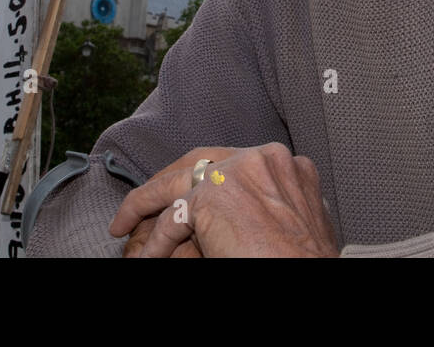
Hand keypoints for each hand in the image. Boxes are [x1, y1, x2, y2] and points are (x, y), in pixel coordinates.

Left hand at [132, 142, 338, 257]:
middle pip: (199, 160)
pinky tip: (147, 257)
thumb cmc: (303, 261)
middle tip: (144, 202)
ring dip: (144, 205)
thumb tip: (242, 212)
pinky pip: (170, 220)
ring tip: (125, 223)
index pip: (232, 160)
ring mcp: (236, 173)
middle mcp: (263, 158)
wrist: (308, 275)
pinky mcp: (211, 197)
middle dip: (167, 181)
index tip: (187, 193)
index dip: (202, 177)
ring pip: (175, 183)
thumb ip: (271, 202)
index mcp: (286, 162)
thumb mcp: (295, 219)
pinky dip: (154, 243)